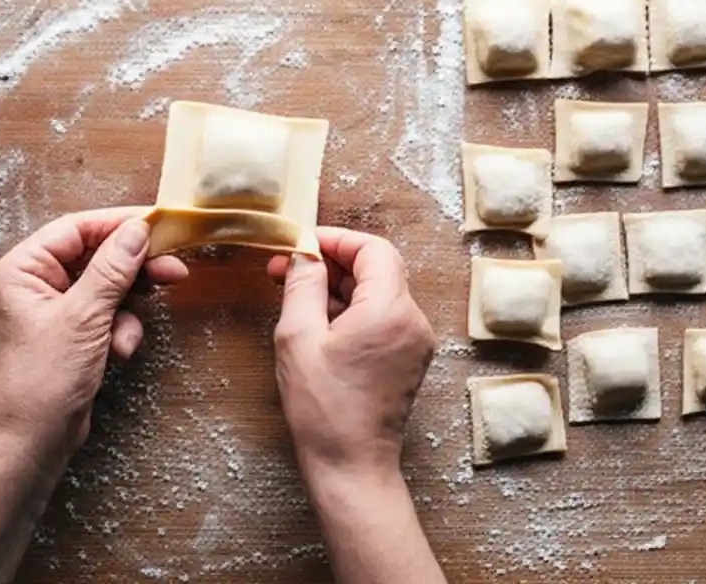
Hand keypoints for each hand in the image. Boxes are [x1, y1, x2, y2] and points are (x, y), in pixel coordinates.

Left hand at [0, 208, 187, 465]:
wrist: (30, 443)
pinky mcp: (70, 335)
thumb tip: (137, 229)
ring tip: (126, 338)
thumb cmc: (42, 380)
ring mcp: (52, 311)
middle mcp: (33, 285)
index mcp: (22, 270)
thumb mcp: (84, 317)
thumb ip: (112, 269)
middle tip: (173, 270)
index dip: (119, 224)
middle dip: (133, 271)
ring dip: (126, 311)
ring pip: (106, 288)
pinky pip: (105, 316)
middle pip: (95, 257)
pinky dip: (118, 332)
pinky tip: (117, 354)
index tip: (159, 224)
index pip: (76, 229)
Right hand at [266, 228, 435, 478]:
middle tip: (288, 268)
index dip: (335, 240)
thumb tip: (304, 255)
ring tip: (296, 294)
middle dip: (332, 262)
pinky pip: (383, 318)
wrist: (351, 465)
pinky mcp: (410, 358)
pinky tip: (319, 320)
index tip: (301, 244)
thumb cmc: (323, 408)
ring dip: (340, 287)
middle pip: (378, 269)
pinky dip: (353, 310)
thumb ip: (303, 286)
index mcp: (390, 310)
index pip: (372, 249)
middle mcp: (413, 320)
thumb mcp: (298, 338)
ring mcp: (416, 341)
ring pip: (379, 293)